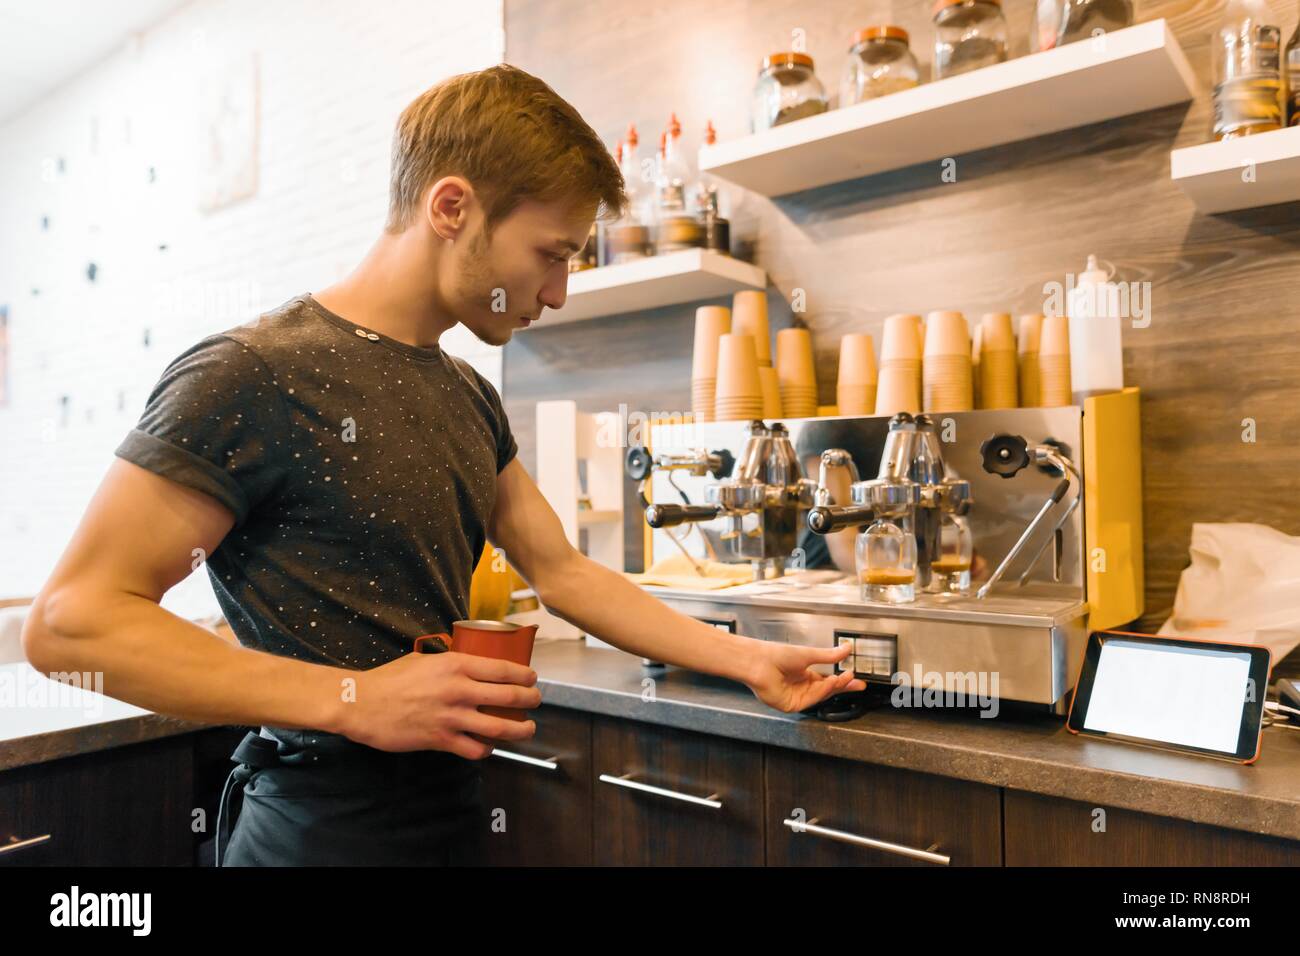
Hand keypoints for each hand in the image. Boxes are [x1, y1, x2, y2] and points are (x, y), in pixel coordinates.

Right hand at [336, 651, 542, 757]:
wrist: (363, 704)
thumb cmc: (390, 679)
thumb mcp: (424, 659)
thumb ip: (449, 663)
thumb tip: (468, 665)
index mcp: (456, 665)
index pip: (504, 669)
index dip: (525, 676)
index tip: (532, 679)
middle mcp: (459, 690)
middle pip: (509, 697)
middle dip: (530, 700)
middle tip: (536, 702)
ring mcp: (452, 716)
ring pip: (499, 727)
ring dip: (520, 729)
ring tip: (527, 729)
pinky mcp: (441, 739)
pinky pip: (475, 749)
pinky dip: (486, 749)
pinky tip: (488, 746)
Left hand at [741, 639, 866, 713]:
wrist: (759, 662)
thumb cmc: (776, 655)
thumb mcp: (808, 654)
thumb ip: (829, 655)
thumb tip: (846, 648)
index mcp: (804, 674)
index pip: (827, 680)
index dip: (842, 680)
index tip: (855, 678)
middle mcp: (801, 686)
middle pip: (827, 690)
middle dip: (843, 687)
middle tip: (857, 684)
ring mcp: (797, 696)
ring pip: (821, 695)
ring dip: (833, 687)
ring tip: (843, 678)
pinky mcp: (792, 705)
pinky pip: (811, 700)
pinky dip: (822, 691)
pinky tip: (829, 682)